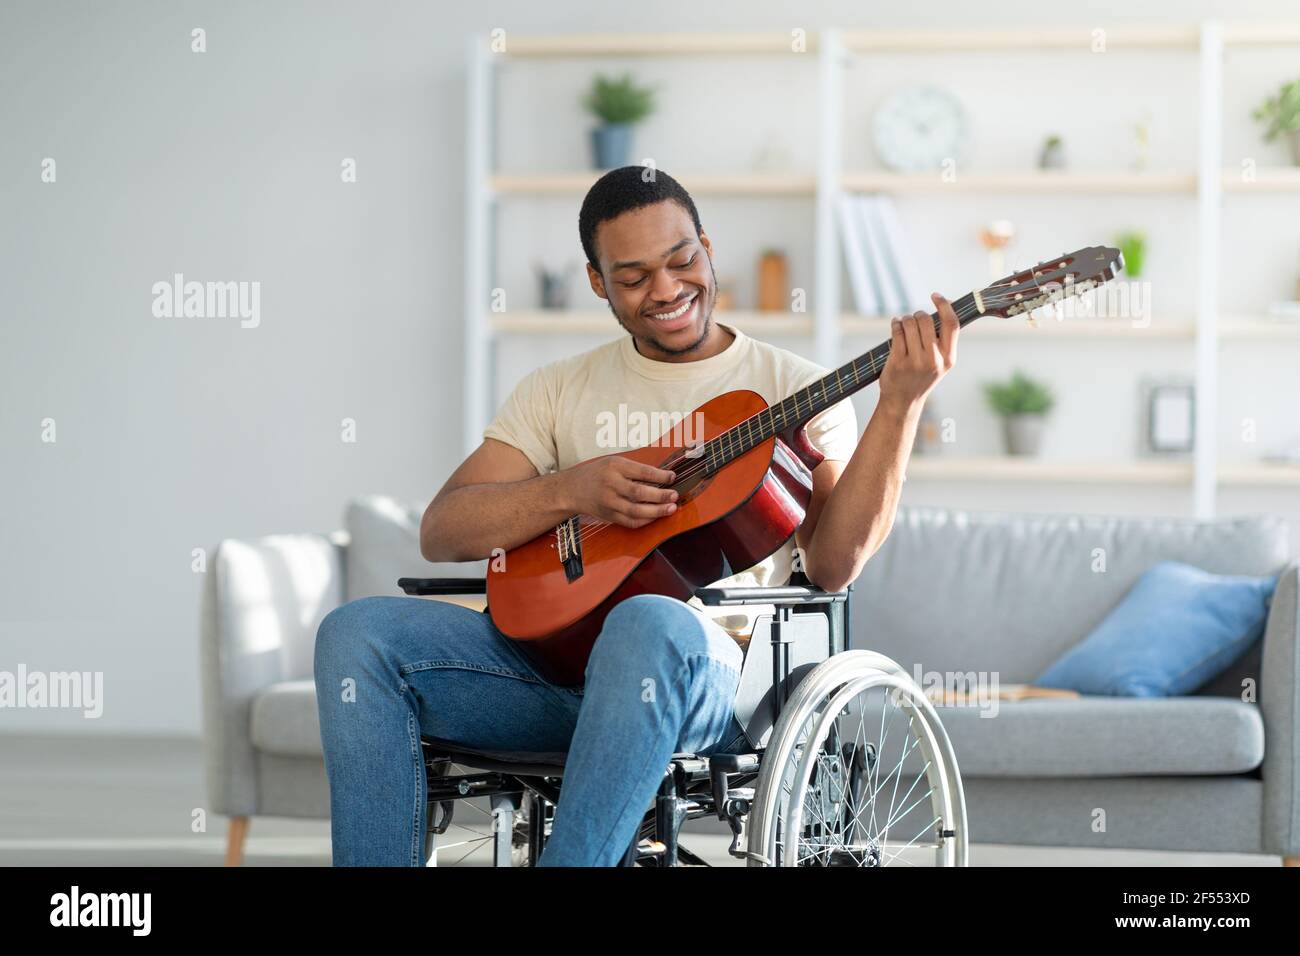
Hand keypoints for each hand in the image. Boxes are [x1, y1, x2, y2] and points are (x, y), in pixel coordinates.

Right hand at [564, 456, 678, 527]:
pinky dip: (645, 521)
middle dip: (660, 495)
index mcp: (614, 467)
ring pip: (636, 511)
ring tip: (671, 508)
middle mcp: (611, 485)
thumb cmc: (597, 473)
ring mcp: (609, 503)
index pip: (642, 471)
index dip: (660, 476)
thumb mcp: (613, 462)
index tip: (672, 477)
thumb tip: (662, 477)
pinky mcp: (609, 516)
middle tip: (674, 495)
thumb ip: (635, 469)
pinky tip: (656, 516)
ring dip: (656, 511)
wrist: (572, 489)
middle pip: (639, 493)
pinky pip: (630, 522)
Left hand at [879, 292, 959, 414]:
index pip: (952, 324)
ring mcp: (916, 362)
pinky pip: (897, 331)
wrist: (903, 401)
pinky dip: (896, 324)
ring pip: (910, 324)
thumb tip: (945, 305)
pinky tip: (896, 325)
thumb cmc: (921, 376)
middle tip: (914, 318)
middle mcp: (934, 360)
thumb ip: (943, 340)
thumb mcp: (939, 363)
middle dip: (918, 315)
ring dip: (905, 319)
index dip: (945, 305)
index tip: (936, 296)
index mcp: (949, 358)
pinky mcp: (898, 362)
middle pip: (927, 320)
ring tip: (903, 324)